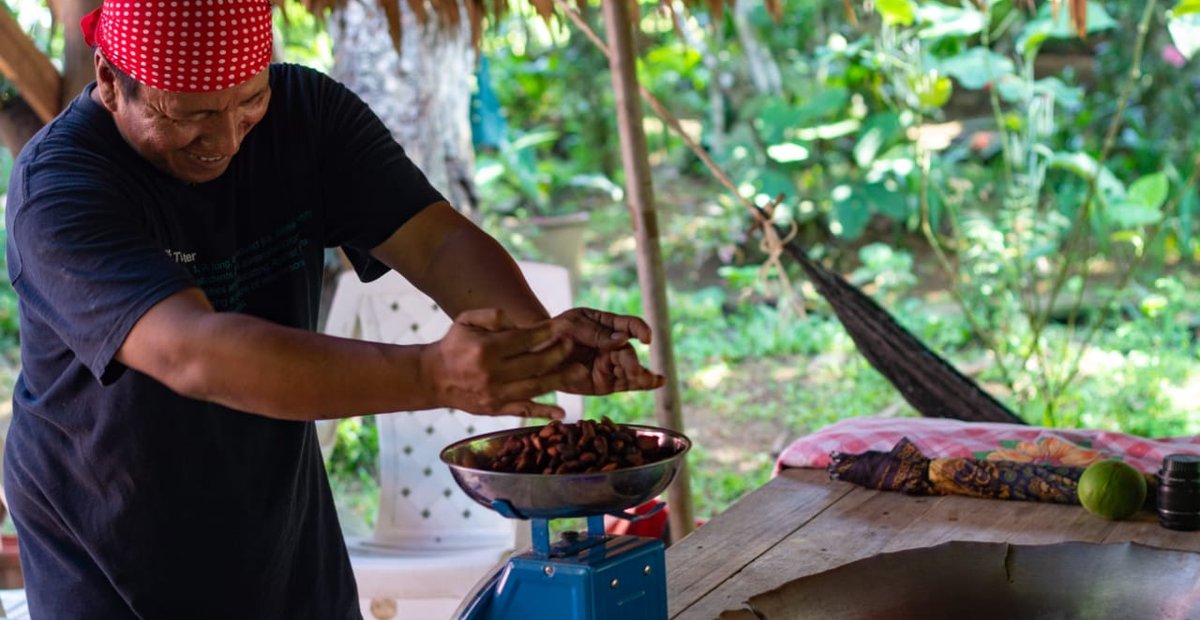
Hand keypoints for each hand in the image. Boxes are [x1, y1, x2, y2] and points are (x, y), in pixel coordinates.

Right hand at [421, 308, 585, 418]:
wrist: (434, 378)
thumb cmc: (455, 345)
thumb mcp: (466, 320)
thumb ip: (493, 315)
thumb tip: (517, 322)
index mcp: (486, 350)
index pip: (523, 340)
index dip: (545, 333)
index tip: (561, 327)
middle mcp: (492, 374)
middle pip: (534, 364)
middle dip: (557, 353)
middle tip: (572, 345)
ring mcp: (495, 394)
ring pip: (534, 388)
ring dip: (559, 380)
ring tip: (579, 372)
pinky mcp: (496, 409)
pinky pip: (524, 411)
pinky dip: (543, 413)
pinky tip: (562, 413)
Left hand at [548, 308, 665, 394]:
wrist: (535, 352)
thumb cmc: (554, 332)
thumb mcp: (572, 325)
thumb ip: (596, 333)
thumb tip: (622, 339)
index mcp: (607, 324)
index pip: (629, 325)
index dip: (640, 329)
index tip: (646, 338)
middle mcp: (612, 345)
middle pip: (628, 352)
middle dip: (633, 361)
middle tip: (634, 370)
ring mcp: (609, 364)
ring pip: (631, 370)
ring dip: (642, 375)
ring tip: (653, 380)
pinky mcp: (604, 382)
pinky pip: (624, 383)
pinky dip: (640, 384)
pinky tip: (656, 383)